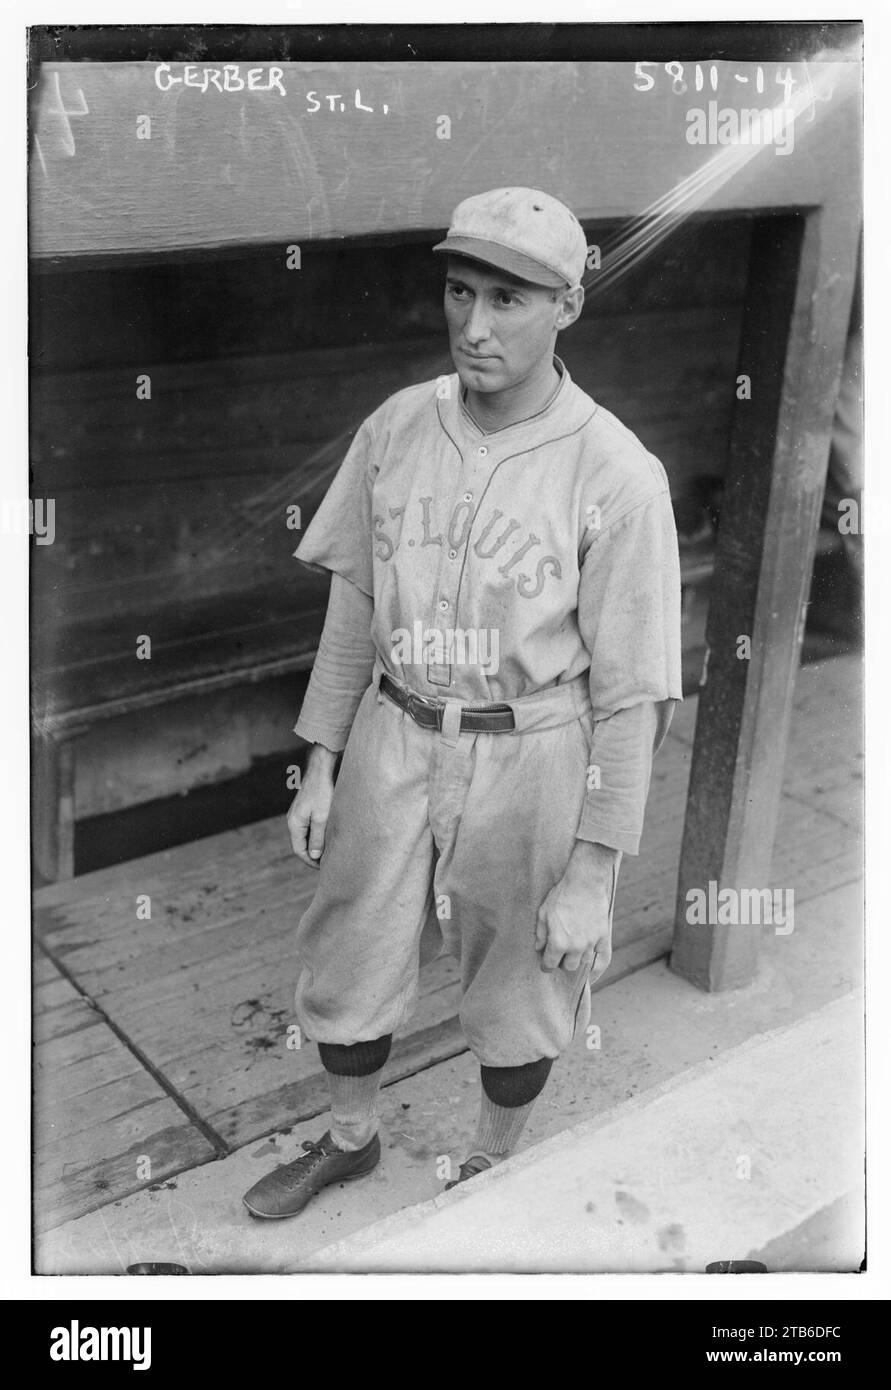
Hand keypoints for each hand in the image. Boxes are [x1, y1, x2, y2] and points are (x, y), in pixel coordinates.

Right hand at [287, 744, 336, 868]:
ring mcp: (299, 814)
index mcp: (295, 824)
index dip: (311, 861)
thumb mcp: (322, 817)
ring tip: (331, 850)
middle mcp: (293, 820)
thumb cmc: (322, 792)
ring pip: (306, 835)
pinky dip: (318, 834)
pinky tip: (329, 834)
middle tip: (329, 861)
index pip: (299, 850)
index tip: (324, 867)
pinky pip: (309, 826)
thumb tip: (314, 856)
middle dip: (314, 854)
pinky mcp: (306, 808)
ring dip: (316, 844)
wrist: (321, 769)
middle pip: (302, 844)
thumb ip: (318, 838)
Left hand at [534, 840, 617, 975]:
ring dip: (577, 959)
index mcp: (558, 942)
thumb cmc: (561, 896)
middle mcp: (575, 947)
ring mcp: (591, 943)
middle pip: (568, 967)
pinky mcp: (603, 937)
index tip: (545, 964)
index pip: (550, 964)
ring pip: (583, 962)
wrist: (585, 882)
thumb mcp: (543, 913)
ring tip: (573, 951)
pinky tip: (593, 970)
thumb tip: (539, 948)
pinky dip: (597, 966)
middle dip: (562, 963)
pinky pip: (602, 958)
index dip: (546, 965)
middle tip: (559, 955)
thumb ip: (540, 934)